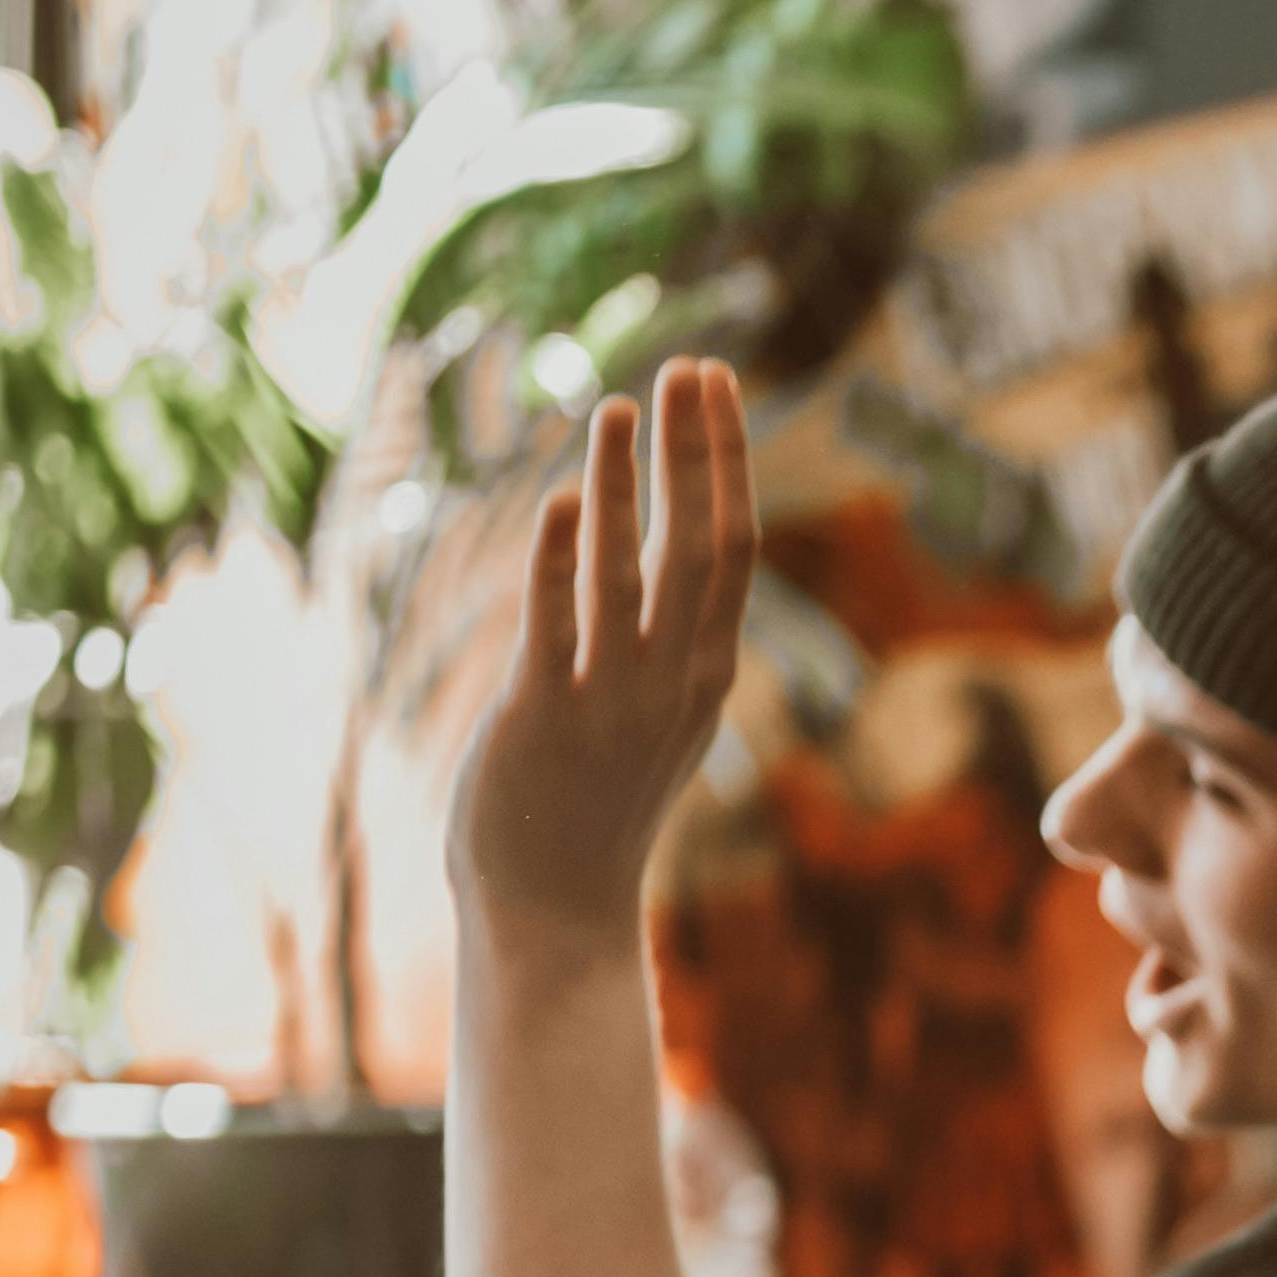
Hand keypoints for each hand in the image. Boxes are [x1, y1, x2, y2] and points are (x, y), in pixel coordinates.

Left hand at [454, 360, 754, 940]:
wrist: (555, 910)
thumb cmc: (591, 811)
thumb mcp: (649, 720)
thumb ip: (656, 645)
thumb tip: (646, 564)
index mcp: (704, 674)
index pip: (732, 547)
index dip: (725, 461)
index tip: (715, 384)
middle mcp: (672, 680)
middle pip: (702, 546)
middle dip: (698, 452)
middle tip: (691, 366)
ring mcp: (612, 699)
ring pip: (632, 573)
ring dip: (625, 484)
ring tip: (616, 406)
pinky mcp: (544, 716)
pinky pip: (558, 624)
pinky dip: (562, 560)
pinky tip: (561, 499)